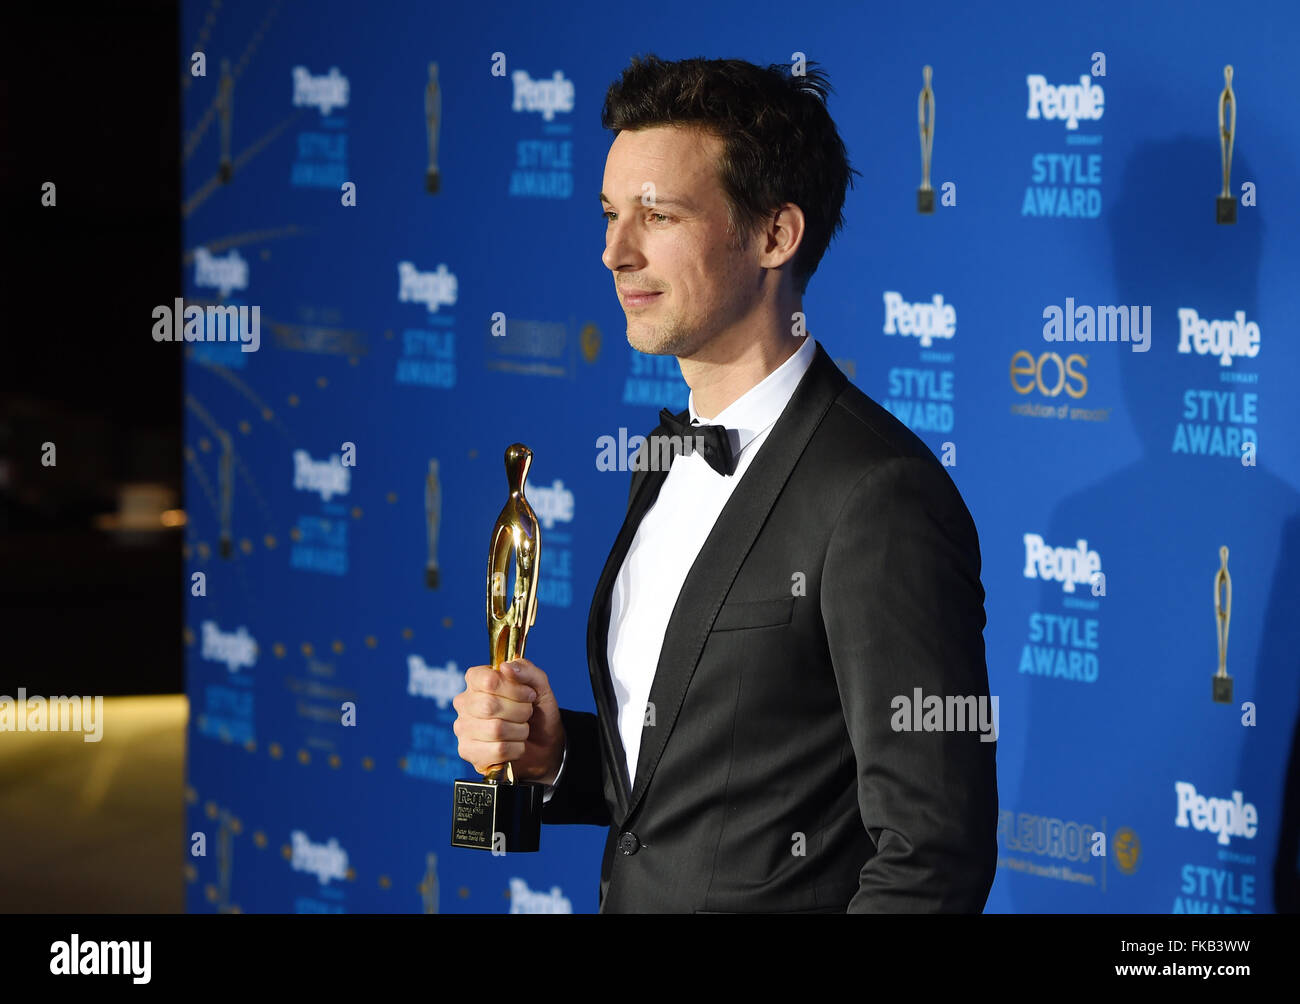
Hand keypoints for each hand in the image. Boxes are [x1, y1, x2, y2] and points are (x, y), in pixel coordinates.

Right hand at [452, 657, 564, 784]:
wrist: (544, 742)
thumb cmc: (536, 710)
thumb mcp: (539, 685)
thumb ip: (526, 670)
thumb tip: (506, 667)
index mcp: (476, 679)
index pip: (489, 680)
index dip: (514, 689)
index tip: (529, 694)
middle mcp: (464, 702)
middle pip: (490, 705)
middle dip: (520, 711)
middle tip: (528, 713)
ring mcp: (463, 727)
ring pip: (495, 729)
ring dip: (520, 730)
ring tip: (522, 729)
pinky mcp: (467, 751)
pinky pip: (497, 750)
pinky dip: (516, 748)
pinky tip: (515, 744)